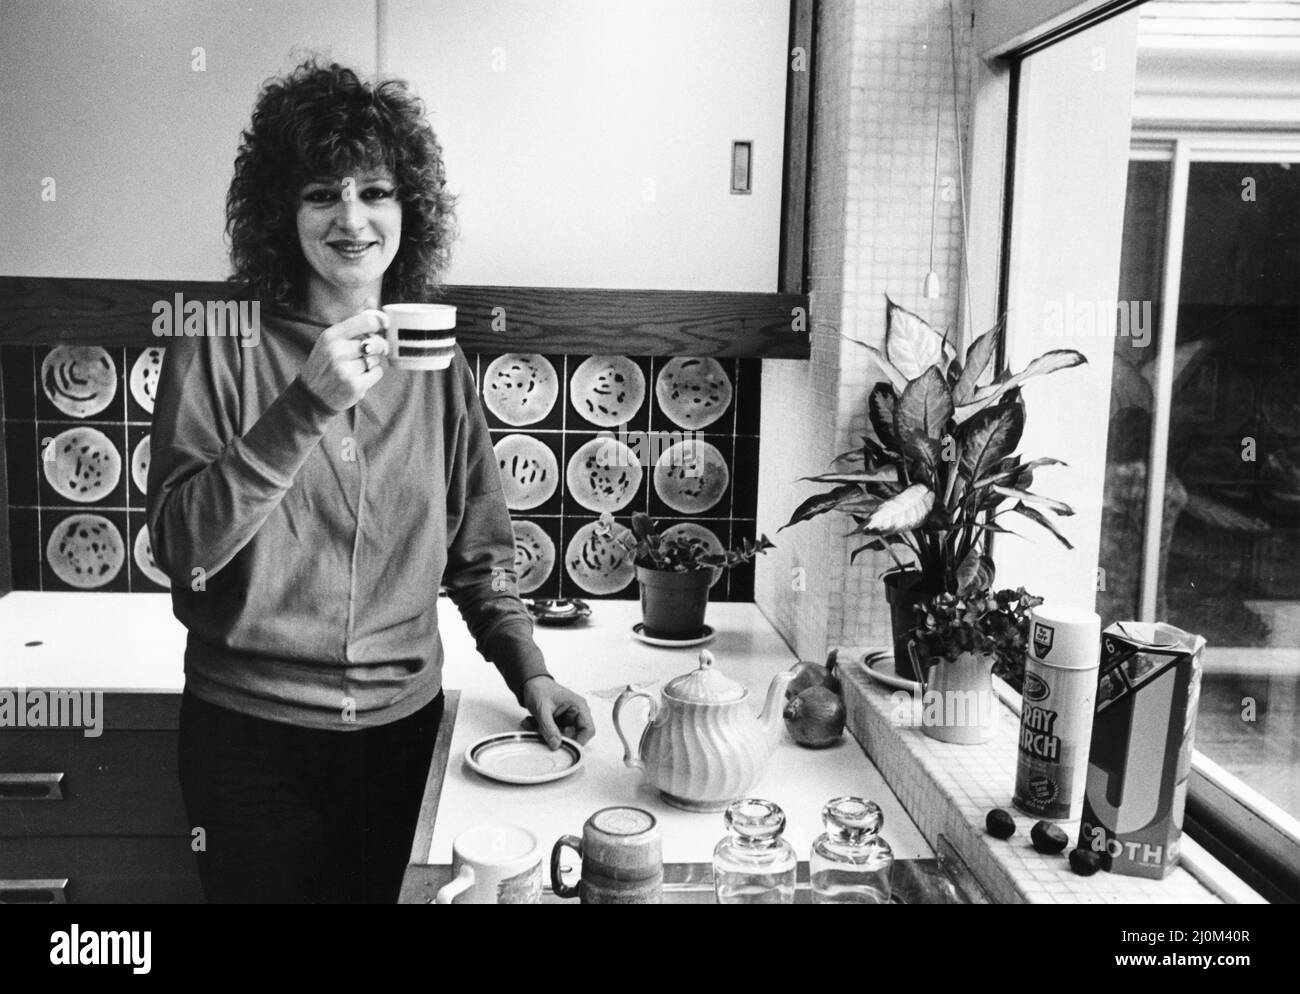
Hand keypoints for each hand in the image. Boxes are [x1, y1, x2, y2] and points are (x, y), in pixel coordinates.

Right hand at [299, 296, 390, 411]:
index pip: (366, 320)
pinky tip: (359, 377)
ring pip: (377, 358)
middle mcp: (336, 351)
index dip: (380, 322)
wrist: (312, 394)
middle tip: (371, 351)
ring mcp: (345, 369)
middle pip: (376, 342)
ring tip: (356, 367)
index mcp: (331, 335)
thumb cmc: (325, 362)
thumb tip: (371, 300)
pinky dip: (373, 375)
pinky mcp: (354, 386)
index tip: (382, 326)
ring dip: (372, 362)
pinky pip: (378, 372)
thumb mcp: (332, 338)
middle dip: (378, 346)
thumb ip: (354, 319)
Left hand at [521, 676, 594, 748]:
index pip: (588, 730)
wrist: (530, 683)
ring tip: (533, 724)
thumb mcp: (542, 709)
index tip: (564, 747)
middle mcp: (577, 713)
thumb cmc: (539, 689)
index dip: (579, 741)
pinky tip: (532, 722)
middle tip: (543, 735)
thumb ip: (549, 727)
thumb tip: (556, 745)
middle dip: (558, 738)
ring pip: (563, 736)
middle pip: (575, 736)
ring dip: (547, 734)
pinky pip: (555, 733)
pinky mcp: (560, 722)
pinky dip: (543, 731)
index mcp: (579, 706)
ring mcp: (568, 718)